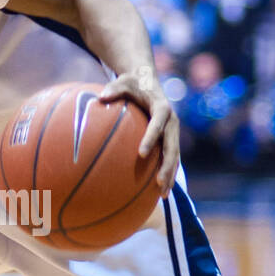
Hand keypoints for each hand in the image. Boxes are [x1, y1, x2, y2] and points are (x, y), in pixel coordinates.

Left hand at [99, 69, 179, 193]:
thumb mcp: (123, 81)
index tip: (141, 153)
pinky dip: (167, 173)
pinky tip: (159, 191)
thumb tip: (100, 97)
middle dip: (166, 166)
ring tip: (162, 195)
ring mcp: (173, 132)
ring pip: (175, 157)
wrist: (148, 81)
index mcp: (162, 108)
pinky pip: (170, 158)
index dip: (151, 138)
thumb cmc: (133, 83)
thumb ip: (113, 89)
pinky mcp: (170, 139)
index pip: (158, 124)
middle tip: (157, 182)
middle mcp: (172, 122)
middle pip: (172, 147)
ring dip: (169, 175)